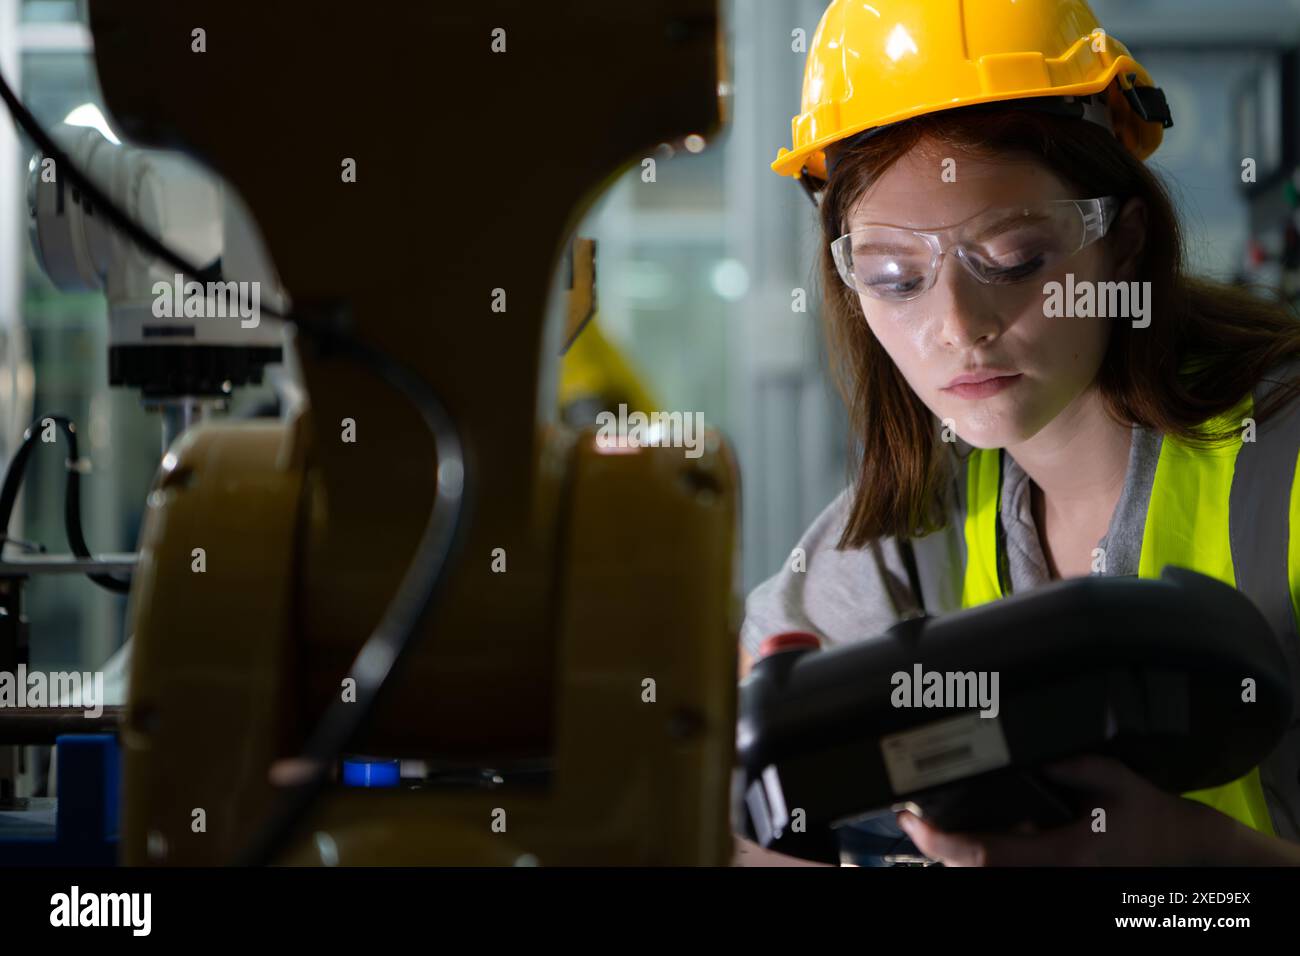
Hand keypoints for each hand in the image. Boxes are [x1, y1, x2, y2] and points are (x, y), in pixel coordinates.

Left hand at [894, 755, 1296, 865]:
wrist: (1186, 852)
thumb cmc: (1151, 817)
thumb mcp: (1114, 779)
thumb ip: (1073, 763)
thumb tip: (1030, 750)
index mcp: (1062, 855)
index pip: (984, 855)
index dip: (939, 842)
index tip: (911, 822)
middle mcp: (1055, 878)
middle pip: (975, 874)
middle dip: (940, 849)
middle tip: (915, 820)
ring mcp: (1057, 886)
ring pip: (991, 879)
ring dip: (960, 856)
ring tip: (935, 826)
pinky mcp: (1060, 882)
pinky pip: (1010, 876)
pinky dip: (986, 860)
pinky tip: (975, 837)